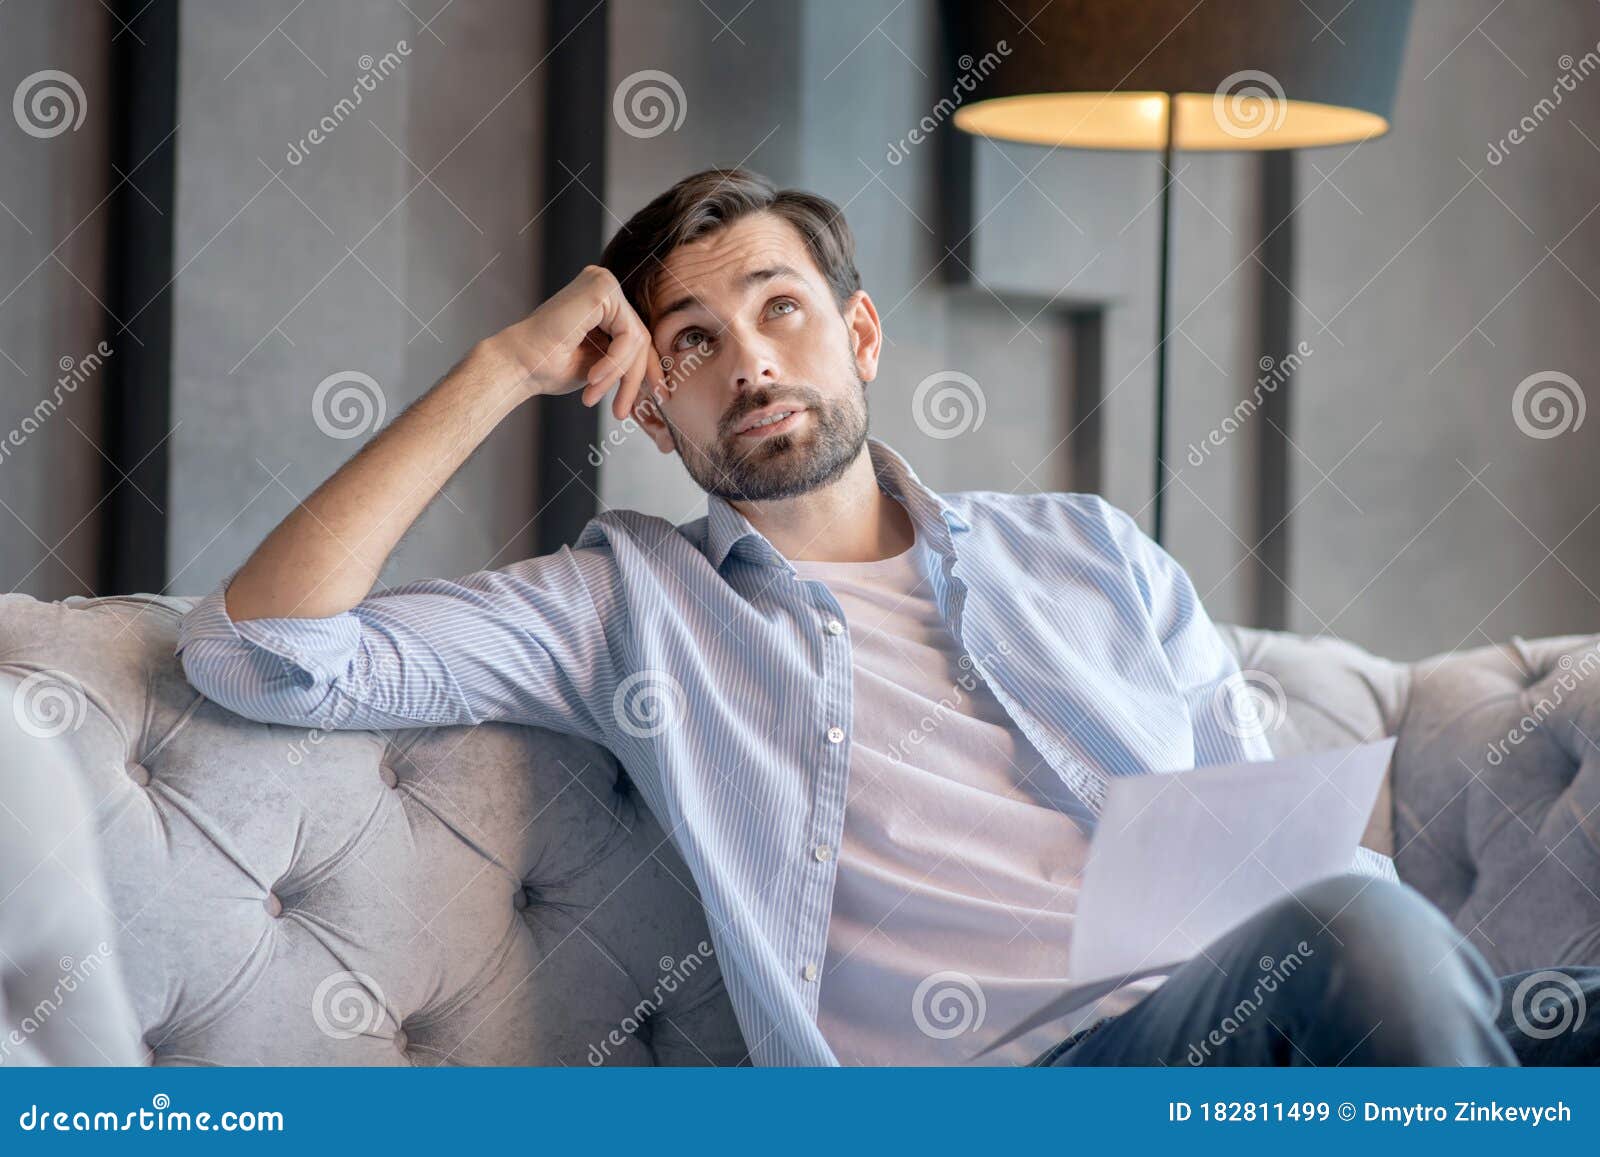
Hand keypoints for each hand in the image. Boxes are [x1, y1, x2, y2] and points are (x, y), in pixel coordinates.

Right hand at [479, 265, 666, 420]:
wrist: (519, 365)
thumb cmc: (549, 367)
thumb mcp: (600, 365)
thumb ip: (625, 359)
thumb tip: (660, 374)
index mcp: (601, 299)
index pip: (637, 335)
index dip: (649, 368)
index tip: (660, 396)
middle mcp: (603, 284)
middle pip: (640, 337)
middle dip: (633, 378)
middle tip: (620, 412)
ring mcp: (603, 282)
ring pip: (637, 339)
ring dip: (619, 376)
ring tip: (593, 395)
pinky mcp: (602, 289)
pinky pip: (629, 335)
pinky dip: (615, 364)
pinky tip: (593, 377)